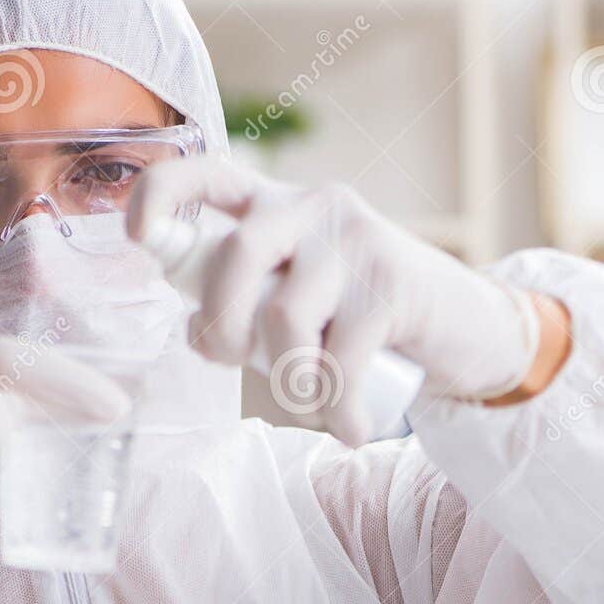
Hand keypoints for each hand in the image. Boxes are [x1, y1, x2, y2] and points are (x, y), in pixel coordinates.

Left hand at [128, 156, 561, 444]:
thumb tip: (199, 333)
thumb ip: (251, 300)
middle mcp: (313, 207)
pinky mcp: (393, 284)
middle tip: (231, 365)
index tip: (137, 240)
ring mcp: (355, 242)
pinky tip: (349, 428)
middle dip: (220, 328)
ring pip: (285, 318)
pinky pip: (339, 361)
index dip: (160, 199)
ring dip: (287, 381)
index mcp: (275, 204)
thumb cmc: (362, 318)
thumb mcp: (300, 294)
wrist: (466, 326)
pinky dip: (337, 410)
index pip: (205, 176)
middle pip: (236, 257)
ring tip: (312, 403)